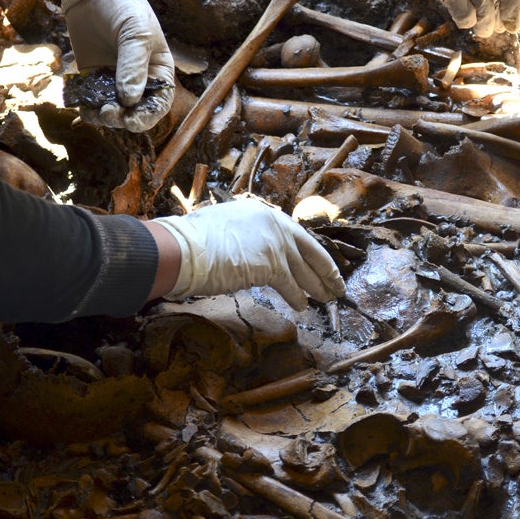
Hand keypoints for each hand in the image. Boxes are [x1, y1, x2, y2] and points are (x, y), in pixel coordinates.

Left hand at [61, 0, 174, 131]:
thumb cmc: (125, 7)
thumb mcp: (136, 34)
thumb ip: (133, 67)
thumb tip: (129, 100)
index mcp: (159, 71)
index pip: (159, 103)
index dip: (148, 116)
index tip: (132, 120)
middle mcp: (139, 80)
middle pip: (135, 112)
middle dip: (123, 118)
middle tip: (109, 113)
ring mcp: (115, 80)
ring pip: (113, 111)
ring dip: (104, 117)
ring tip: (94, 111)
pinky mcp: (93, 78)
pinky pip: (92, 100)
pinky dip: (87, 108)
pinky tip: (82, 108)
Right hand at [156, 196, 345, 309]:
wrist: (183, 248)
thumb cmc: (192, 241)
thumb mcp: (223, 227)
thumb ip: (243, 235)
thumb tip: (250, 251)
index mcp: (260, 211)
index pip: (293, 232)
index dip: (308, 250)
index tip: (318, 260)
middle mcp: (273, 222)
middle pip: (308, 249)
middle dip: (325, 268)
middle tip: (336, 282)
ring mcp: (275, 243)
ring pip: (304, 269)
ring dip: (317, 286)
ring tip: (327, 298)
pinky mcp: (272, 265)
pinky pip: (291, 285)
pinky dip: (297, 297)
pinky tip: (302, 307)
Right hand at [365, 0, 519, 37]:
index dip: (513, 10)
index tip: (510, 24)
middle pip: (495, 1)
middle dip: (494, 20)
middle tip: (491, 29)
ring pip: (479, 10)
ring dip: (479, 23)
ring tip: (478, 27)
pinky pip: (460, 10)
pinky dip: (463, 18)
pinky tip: (463, 17)